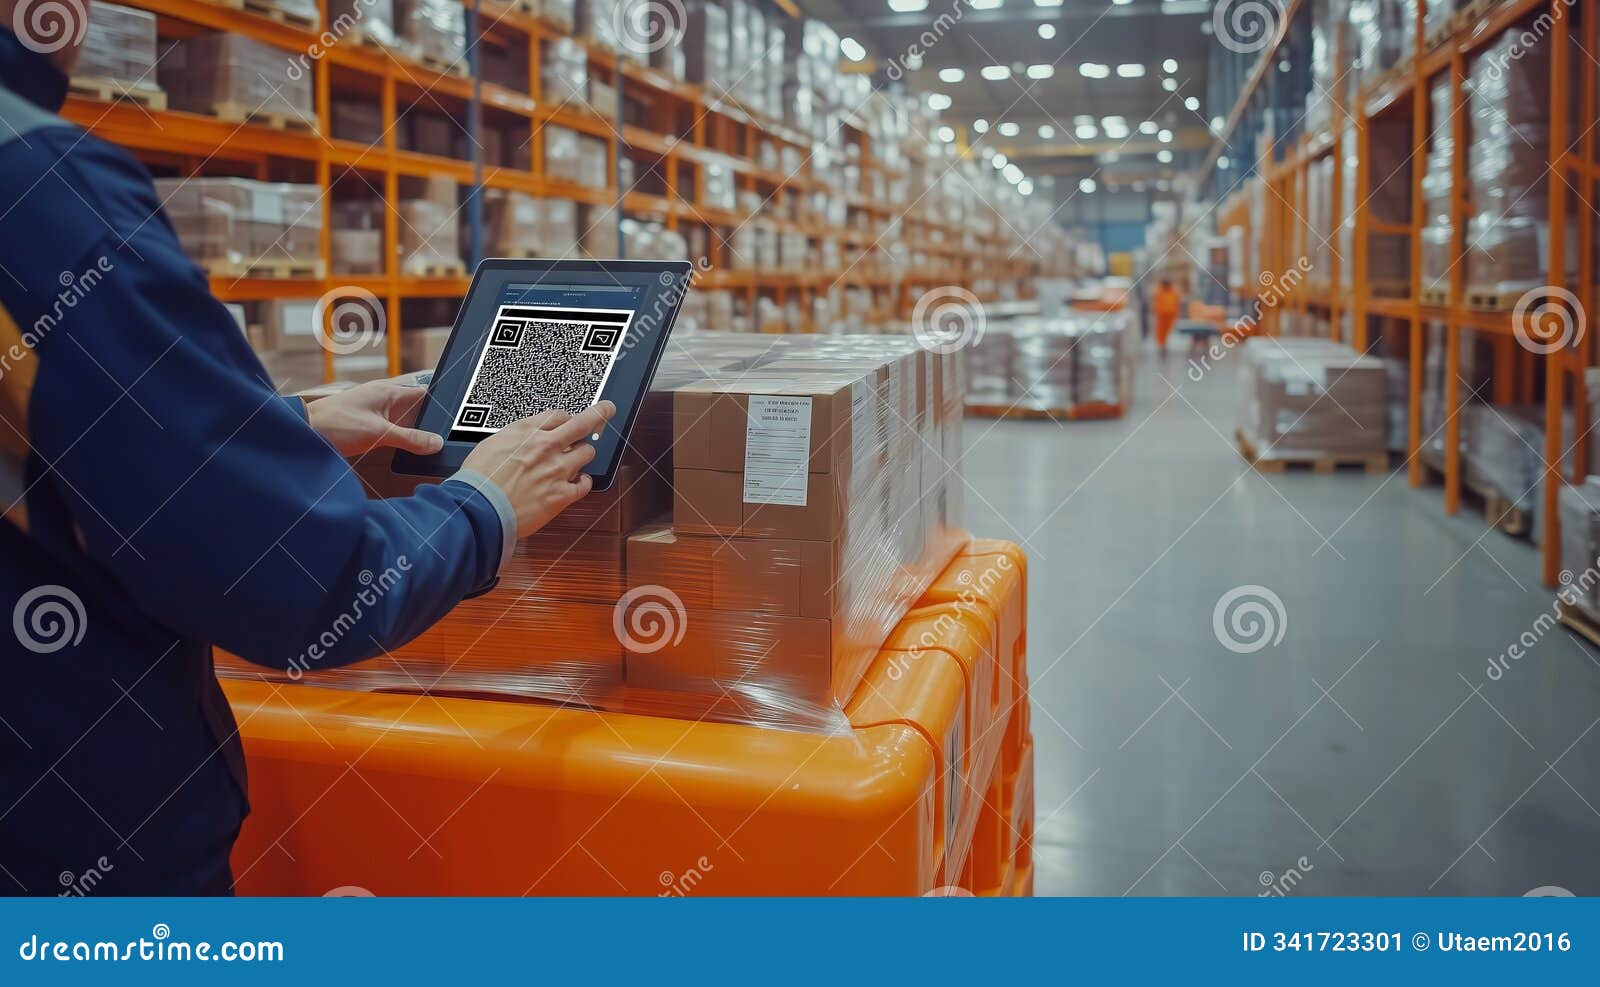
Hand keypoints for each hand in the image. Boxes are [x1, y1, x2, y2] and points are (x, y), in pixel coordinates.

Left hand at [305, 378, 442, 456]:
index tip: (461, 416)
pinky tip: (413, 450)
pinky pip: (395, 430)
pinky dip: (406, 439)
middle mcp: (385, 399)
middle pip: (419, 409)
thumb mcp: (378, 433)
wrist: (302, 432)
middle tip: (455, 436)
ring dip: (419, 432)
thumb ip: (410, 438)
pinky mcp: (369, 425)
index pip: (426, 393)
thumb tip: (436, 442)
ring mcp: (377, 412)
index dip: (443, 403)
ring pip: (408, 420)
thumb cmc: (335, 425)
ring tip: (439, 446)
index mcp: (389, 392)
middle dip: (434, 421)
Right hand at [461, 402, 615, 537]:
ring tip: (577, 460)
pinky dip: (583, 482)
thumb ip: (515, 438)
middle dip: (599, 414)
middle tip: (607, 409)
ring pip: (587, 452)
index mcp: (526, 432)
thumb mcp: (492, 444)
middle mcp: (546, 447)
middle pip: (582, 423)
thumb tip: (525, 438)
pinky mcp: (561, 494)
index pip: (559, 415)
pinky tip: (578, 482)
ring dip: (584, 455)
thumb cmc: (478, 479)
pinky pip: (585, 484)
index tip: (570, 420)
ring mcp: (557, 470)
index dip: (567, 418)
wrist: (478, 507)